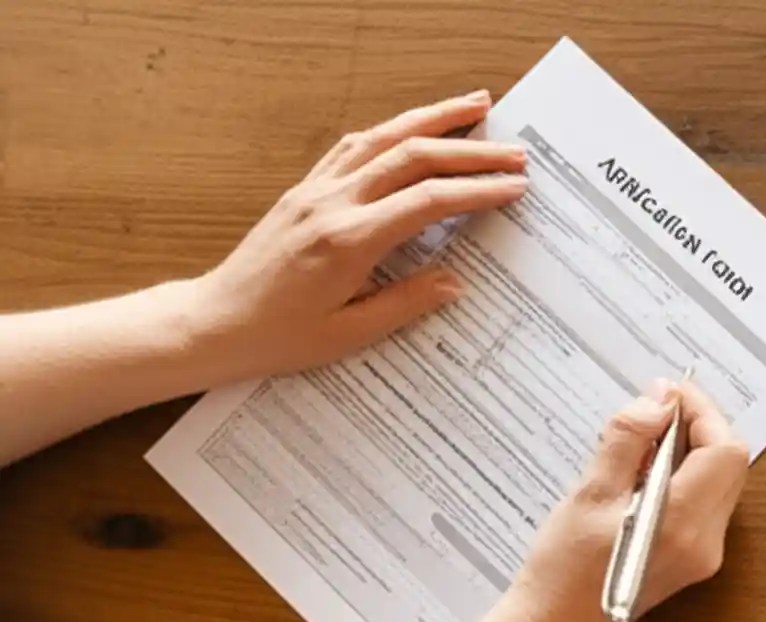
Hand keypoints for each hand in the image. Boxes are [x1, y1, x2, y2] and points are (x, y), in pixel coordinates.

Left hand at [182, 90, 527, 382]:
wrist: (214, 322)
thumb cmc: (278, 337)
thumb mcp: (348, 335)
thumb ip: (406, 303)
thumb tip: (455, 281)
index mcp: (347, 242)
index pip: (427, 202)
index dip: (477, 191)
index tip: (514, 187)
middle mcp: (332, 204)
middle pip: (413, 157)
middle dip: (471, 149)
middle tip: (514, 150)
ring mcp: (315, 190)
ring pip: (384, 137)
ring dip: (433, 118)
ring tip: (475, 105)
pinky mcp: (304, 190)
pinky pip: (354, 146)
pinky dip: (391, 130)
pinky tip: (414, 126)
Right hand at [500, 378, 749, 621]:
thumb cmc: (563, 568)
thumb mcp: (590, 491)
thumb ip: (628, 439)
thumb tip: (658, 401)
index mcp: (682, 524)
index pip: (723, 450)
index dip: (701, 410)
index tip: (667, 392)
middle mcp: (705, 542)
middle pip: (730, 462)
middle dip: (698, 425)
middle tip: (654, 408)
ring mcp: (704, 553)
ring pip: (721, 478)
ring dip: (691, 447)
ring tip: (642, 440)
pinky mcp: (694, 557)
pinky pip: (705, 499)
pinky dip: (684, 472)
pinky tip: (644, 470)